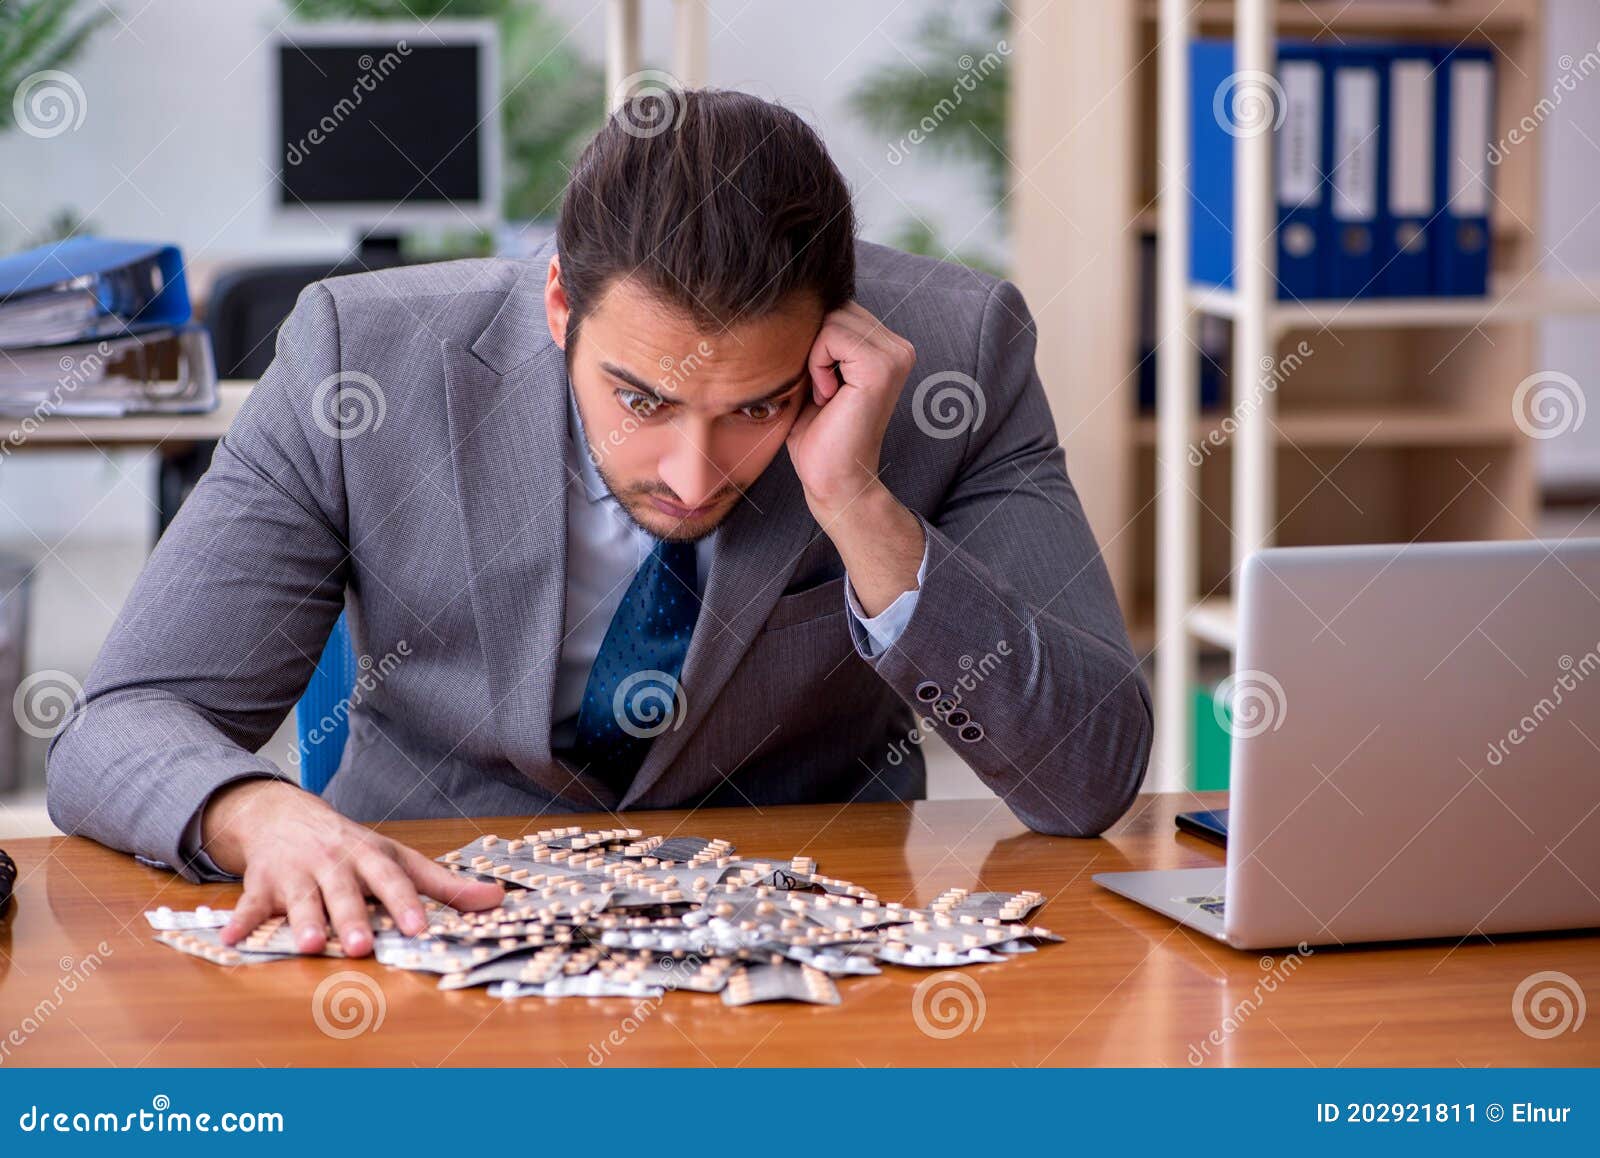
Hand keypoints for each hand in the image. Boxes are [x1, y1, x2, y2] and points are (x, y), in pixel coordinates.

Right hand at [203, 778, 504, 955]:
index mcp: (371, 858)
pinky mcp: (262, 883)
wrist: (284, 814)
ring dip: (304, 921)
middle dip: (354, 917)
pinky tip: (232, 940)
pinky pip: (251, 904)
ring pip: (302, 899)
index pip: (394, 881)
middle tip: (363, 945)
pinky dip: (240, 921)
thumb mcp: (397, 859)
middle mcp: (335, 863)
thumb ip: (444, 885)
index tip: (421, 927)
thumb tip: (496, 900)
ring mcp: (297, 873)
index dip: (407, 904)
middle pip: (346, 892)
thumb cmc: (350, 846)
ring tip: (309, 944)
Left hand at [786, 301, 916, 523]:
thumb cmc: (818, 433)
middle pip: (837, 307)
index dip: (816, 341)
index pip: (840, 308)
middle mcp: (898, 347)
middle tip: (822, 391)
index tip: (821, 384)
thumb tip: (798, 298)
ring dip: (815, 357)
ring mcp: (895, 355)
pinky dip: (817, 364)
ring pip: (833, 318)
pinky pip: (831, 335)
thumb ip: (820, 337)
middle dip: (815, 345)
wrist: (833, 479)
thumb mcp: (816, 373)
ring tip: (826, 394)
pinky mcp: (882, 366)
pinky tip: (828, 396)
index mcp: (886, 347)